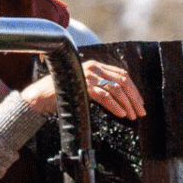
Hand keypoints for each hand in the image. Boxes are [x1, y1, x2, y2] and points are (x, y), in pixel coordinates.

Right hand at [20, 59, 144, 119]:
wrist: (41, 96)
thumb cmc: (63, 94)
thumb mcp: (86, 88)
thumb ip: (100, 88)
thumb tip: (122, 100)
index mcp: (96, 66)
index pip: (122, 75)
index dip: (134, 90)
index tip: (140, 103)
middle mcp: (94, 67)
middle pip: (122, 81)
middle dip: (134, 98)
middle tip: (140, 112)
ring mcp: (88, 75)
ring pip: (115, 89)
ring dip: (127, 104)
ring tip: (132, 116)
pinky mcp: (83, 85)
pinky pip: (104, 96)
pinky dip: (115, 106)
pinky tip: (121, 114)